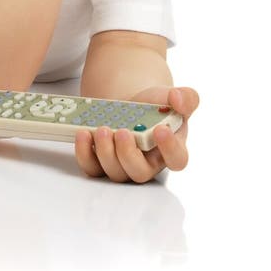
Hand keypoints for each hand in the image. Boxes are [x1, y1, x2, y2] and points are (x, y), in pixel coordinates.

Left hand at [74, 86, 198, 182]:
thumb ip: (186, 97)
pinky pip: (92, 168)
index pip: (177, 159)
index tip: (160, 129)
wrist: (131, 102)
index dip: (170, 149)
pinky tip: (83, 134)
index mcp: (171, 150)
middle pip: (140, 173)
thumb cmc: (155, 105)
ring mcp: (123, 165)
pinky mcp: (101, 161)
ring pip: (115, 173)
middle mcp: (147, 163)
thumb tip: (177, 99)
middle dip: (129, 155)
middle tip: (122, 132)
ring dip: (106, 153)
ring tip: (102, 129)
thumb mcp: (174, 97)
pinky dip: (85, 154)